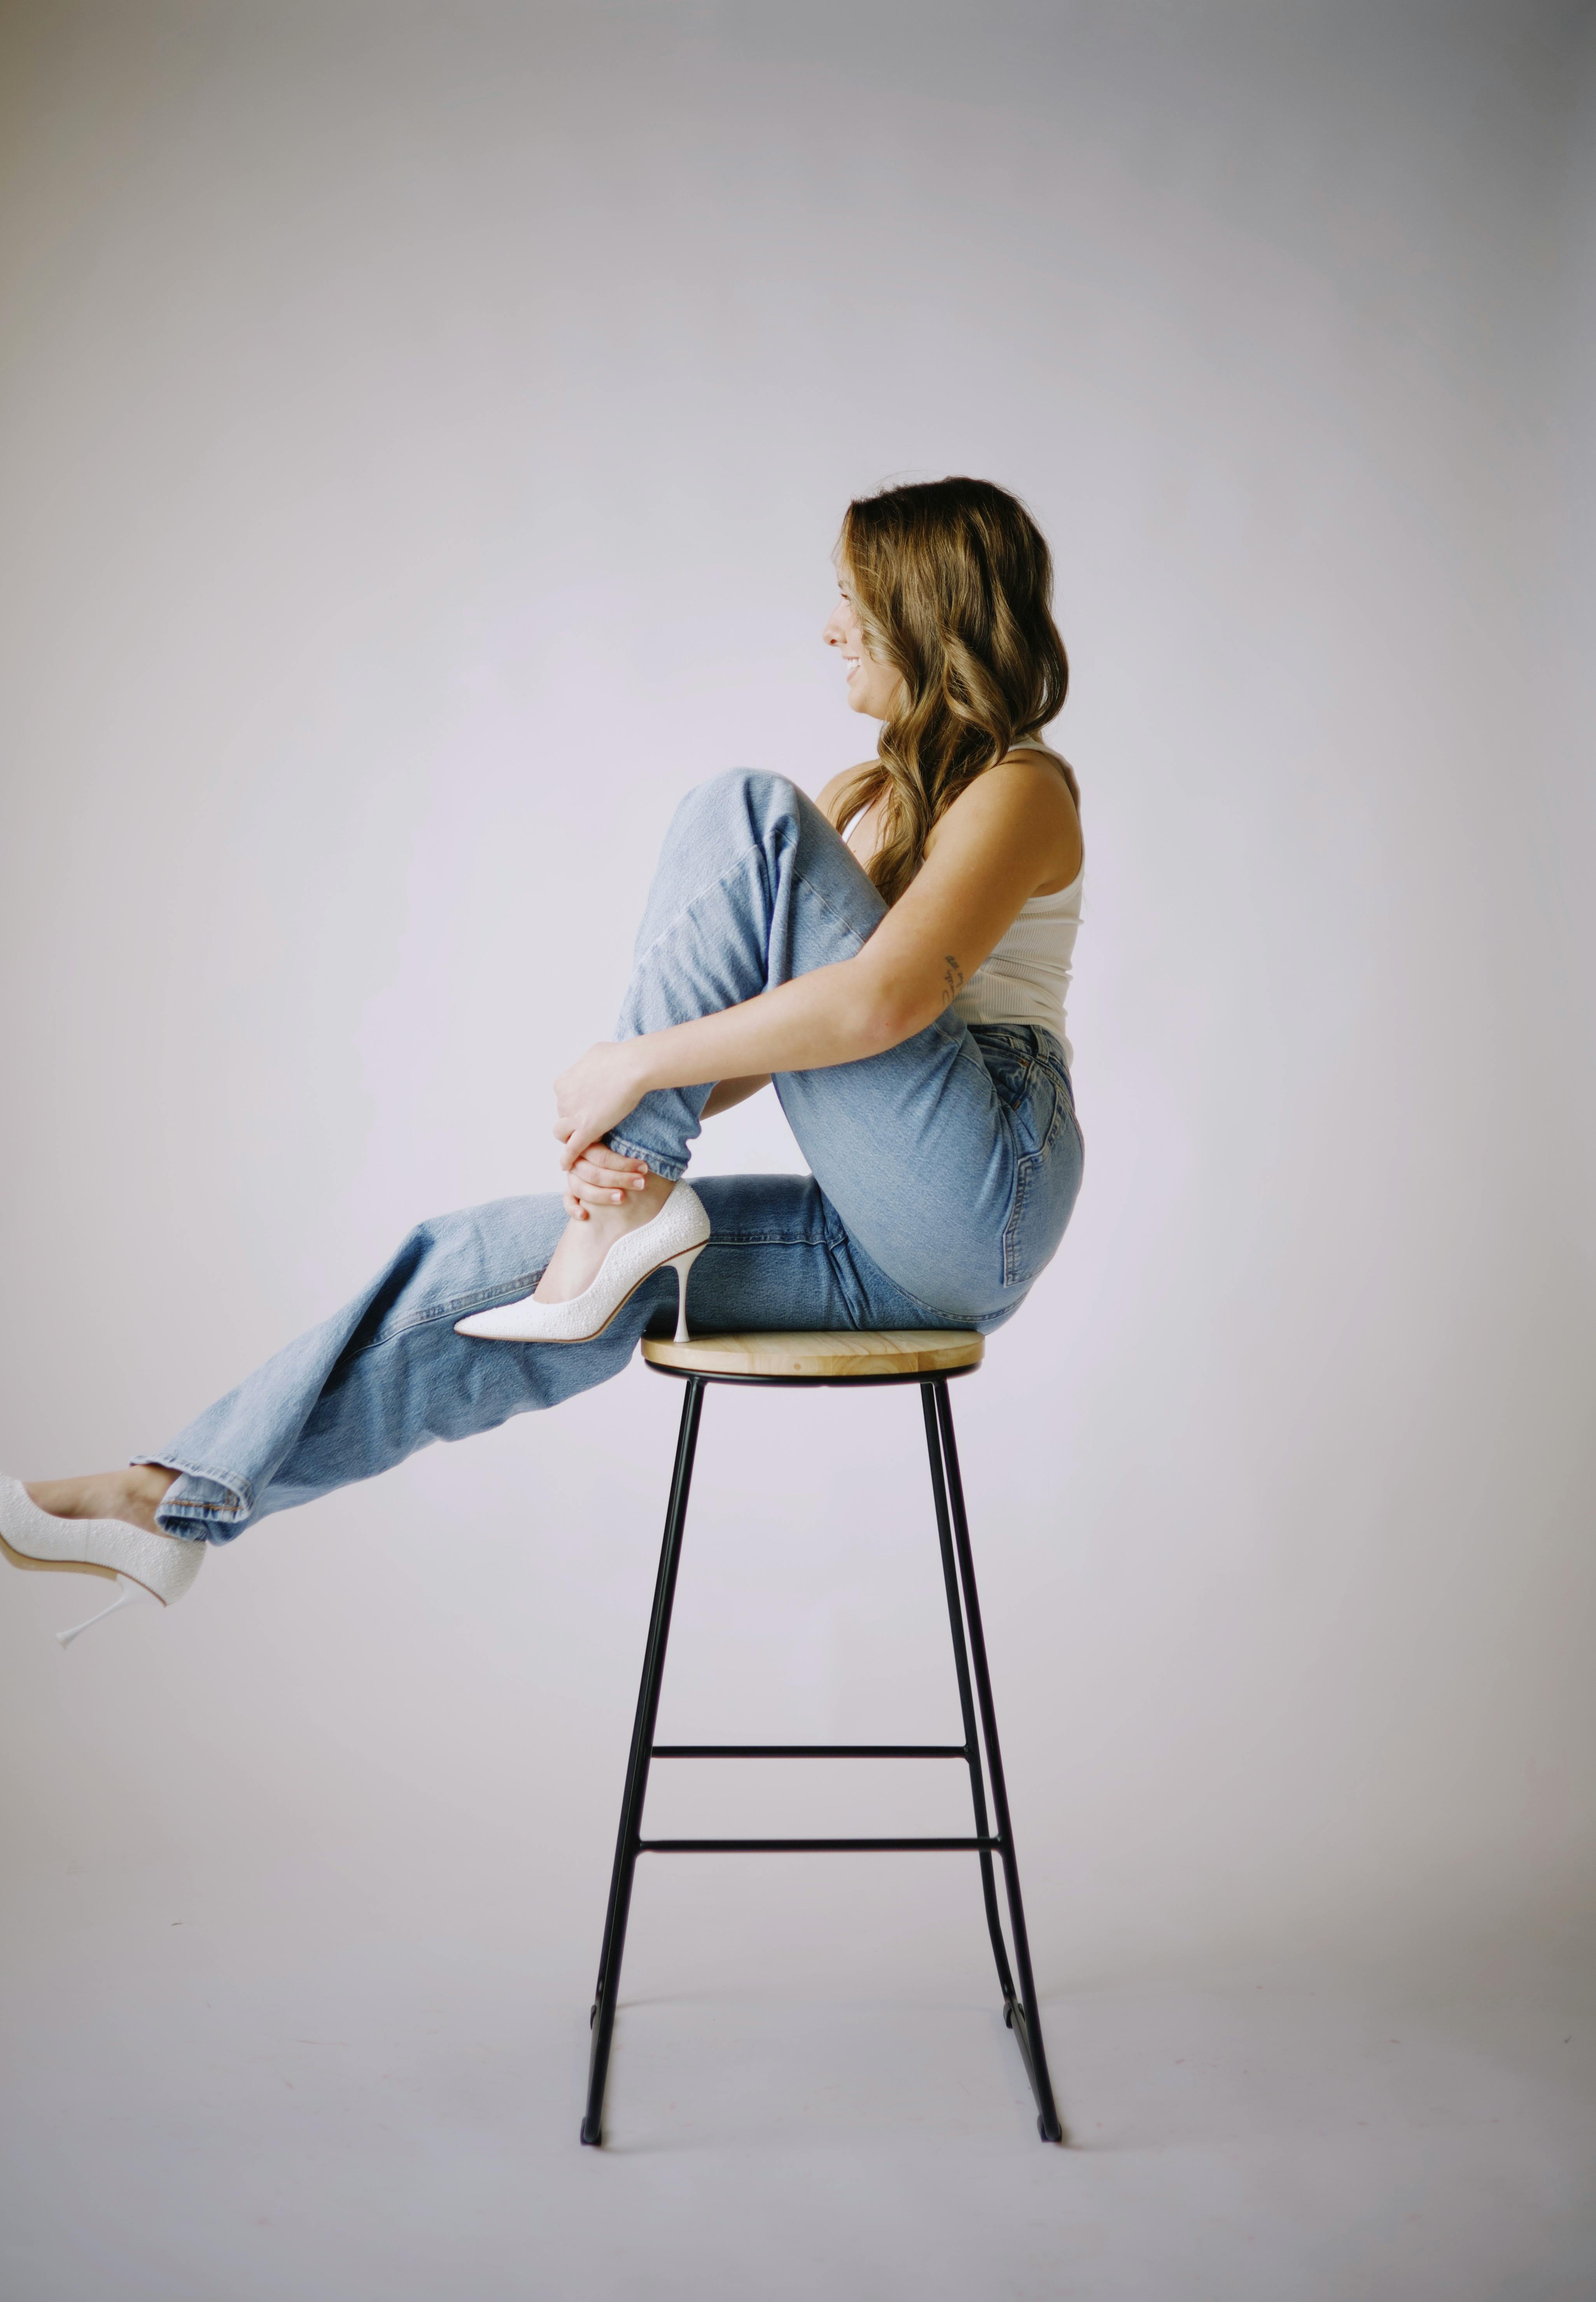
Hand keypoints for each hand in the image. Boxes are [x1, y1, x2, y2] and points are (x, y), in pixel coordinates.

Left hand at [552, 1039, 650, 1174]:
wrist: (633, 1066)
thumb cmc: (619, 1056)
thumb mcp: (595, 1053)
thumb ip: (590, 1065)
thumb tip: (594, 1064)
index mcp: (563, 1082)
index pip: (563, 1100)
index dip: (575, 1106)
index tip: (588, 1108)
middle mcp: (563, 1099)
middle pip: (563, 1116)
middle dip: (573, 1121)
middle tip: (592, 1123)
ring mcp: (573, 1115)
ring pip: (561, 1134)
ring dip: (570, 1138)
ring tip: (583, 1142)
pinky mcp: (586, 1130)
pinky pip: (571, 1150)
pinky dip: (567, 1159)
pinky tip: (566, 1166)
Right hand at [562, 1141, 650, 1221]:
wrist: (609, 1167)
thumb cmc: (623, 1158)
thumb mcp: (623, 1147)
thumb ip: (628, 1147)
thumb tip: (647, 1156)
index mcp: (589, 1146)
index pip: (603, 1157)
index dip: (623, 1164)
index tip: (644, 1168)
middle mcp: (578, 1161)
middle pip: (594, 1174)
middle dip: (620, 1179)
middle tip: (641, 1183)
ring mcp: (573, 1177)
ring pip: (581, 1188)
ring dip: (602, 1195)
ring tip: (622, 1198)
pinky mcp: (570, 1192)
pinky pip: (567, 1201)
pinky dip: (573, 1208)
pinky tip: (584, 1215)